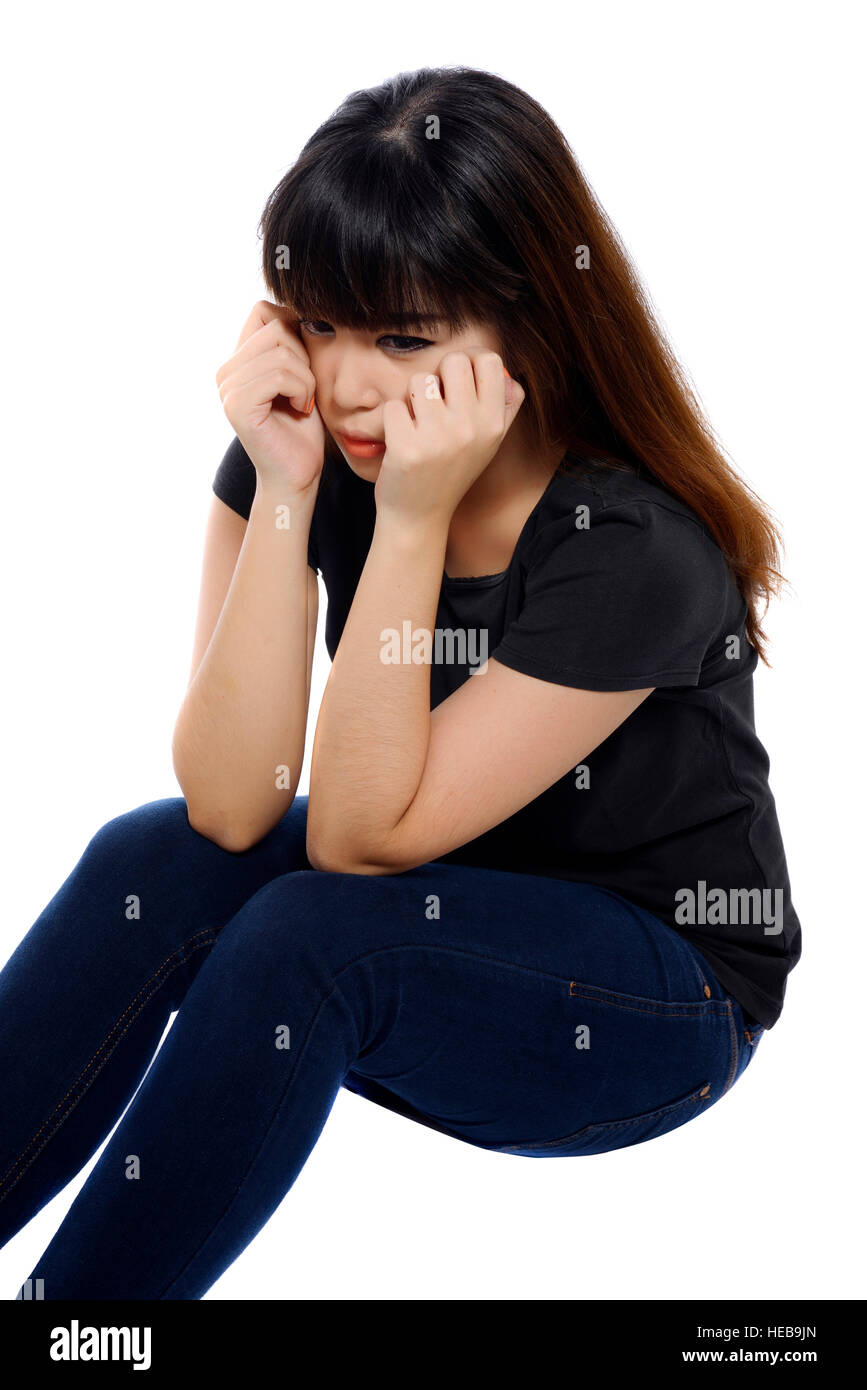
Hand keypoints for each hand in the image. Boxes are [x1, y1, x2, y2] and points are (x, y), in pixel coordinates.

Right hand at [216, 300, 324, 491]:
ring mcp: (227, 388)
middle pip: (275, 328)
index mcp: (237, 359)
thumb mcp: (301, 372)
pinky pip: (279, 374)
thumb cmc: (304, 426)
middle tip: (305, 390)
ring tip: (303, 401)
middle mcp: (225, 370)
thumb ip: (291, 340)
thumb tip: (300, 301)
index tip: (305, 365)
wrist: (299, 473)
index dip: (294, 329)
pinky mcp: (237, 406)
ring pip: (281, 351)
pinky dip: (301, 390)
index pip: (264, 310)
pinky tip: (299, 409)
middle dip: (304, 357)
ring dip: (306, 377)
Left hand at [374, 349, 524, 522]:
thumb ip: (504, 410)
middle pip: (453, 361)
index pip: (488, 360)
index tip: (458, 379)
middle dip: (439, 376)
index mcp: (493, 424)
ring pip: (419, 381)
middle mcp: (470, 428)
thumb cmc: (452, 473)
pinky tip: (402, 441)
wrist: (420, 517)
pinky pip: (393, 406)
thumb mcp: (487, 445)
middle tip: (434, 402)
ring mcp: (438, 438)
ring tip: (418, 424)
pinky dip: (392, 421)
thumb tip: (509, 377)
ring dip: (413, 399)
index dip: (469, 361)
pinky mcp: (406, 447)